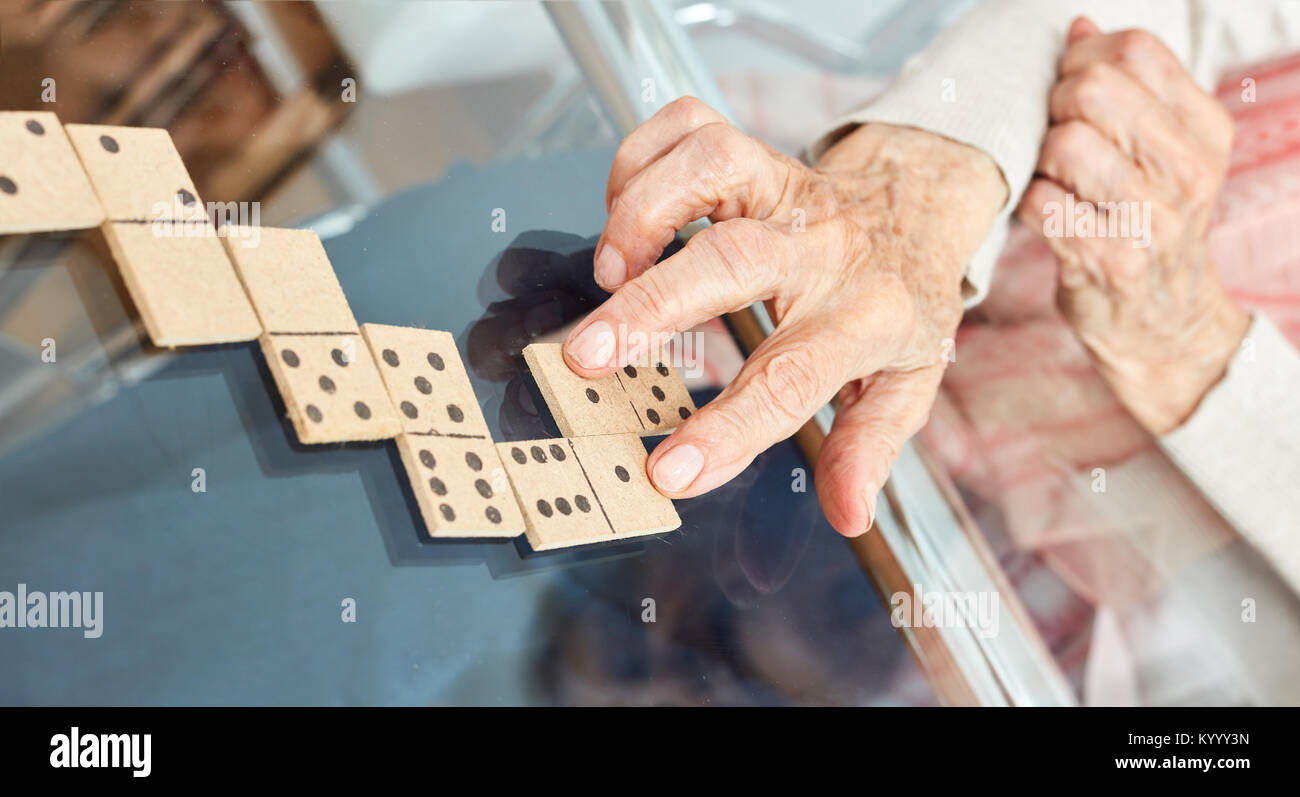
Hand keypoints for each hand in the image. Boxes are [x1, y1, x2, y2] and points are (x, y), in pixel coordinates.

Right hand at [562, 98, 1005, 535]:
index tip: (667, 473)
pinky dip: (639, 158)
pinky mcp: (755, 153)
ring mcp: (786, 189)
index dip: (727, 429)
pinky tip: (622, 211)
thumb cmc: (902, 300)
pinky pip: (689, 125)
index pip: (790, 378)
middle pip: (733, 261)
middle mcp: (822, 246)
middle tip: (586, 356)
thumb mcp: (907, 382)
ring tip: (606, 272)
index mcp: (865, 317)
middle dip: (651, 307)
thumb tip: (847, 514)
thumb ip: (869, 446)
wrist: (922, 203)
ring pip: (711, 164)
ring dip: (642, 212)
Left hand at [1017, 18, 1250, 434]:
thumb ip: (1127, 89)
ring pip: (1065, 143)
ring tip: (1052, 180)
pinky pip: (1043, 204)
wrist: (1163, 323)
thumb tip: (1080, 27)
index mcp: (1204, 130)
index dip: (1083, 60)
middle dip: (1054, 106)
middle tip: (1053, 139)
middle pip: (1093, 90)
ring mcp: (1153, 219)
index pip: (1136, 51)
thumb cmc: (1147, 225)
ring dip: (1040, 159)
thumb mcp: (1159, 154)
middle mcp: (1188, 170)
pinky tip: (1046, 217)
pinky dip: (1030, 205)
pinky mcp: (1112, 262)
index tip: (1070, 92)